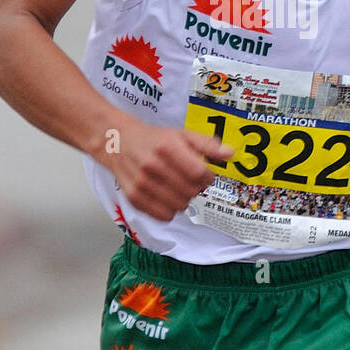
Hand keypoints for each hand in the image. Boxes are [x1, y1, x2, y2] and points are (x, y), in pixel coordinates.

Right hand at [104, 119, 233, 222]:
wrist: (118, 142)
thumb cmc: (154, 139)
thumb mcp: (182, 134)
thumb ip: (207, 144)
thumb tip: (230, 153)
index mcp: (167, 147)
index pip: (199, 173)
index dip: (208, 177)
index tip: (206, 176)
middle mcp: (153, 165)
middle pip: (191, 191)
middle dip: (196, 188)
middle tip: (190, 181)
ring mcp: (142, 183)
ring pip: (180, 205)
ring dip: (184, 200)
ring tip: (178, 188)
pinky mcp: (134, 197)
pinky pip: (164, 215)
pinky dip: (170, 210)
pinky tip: (167, 197)